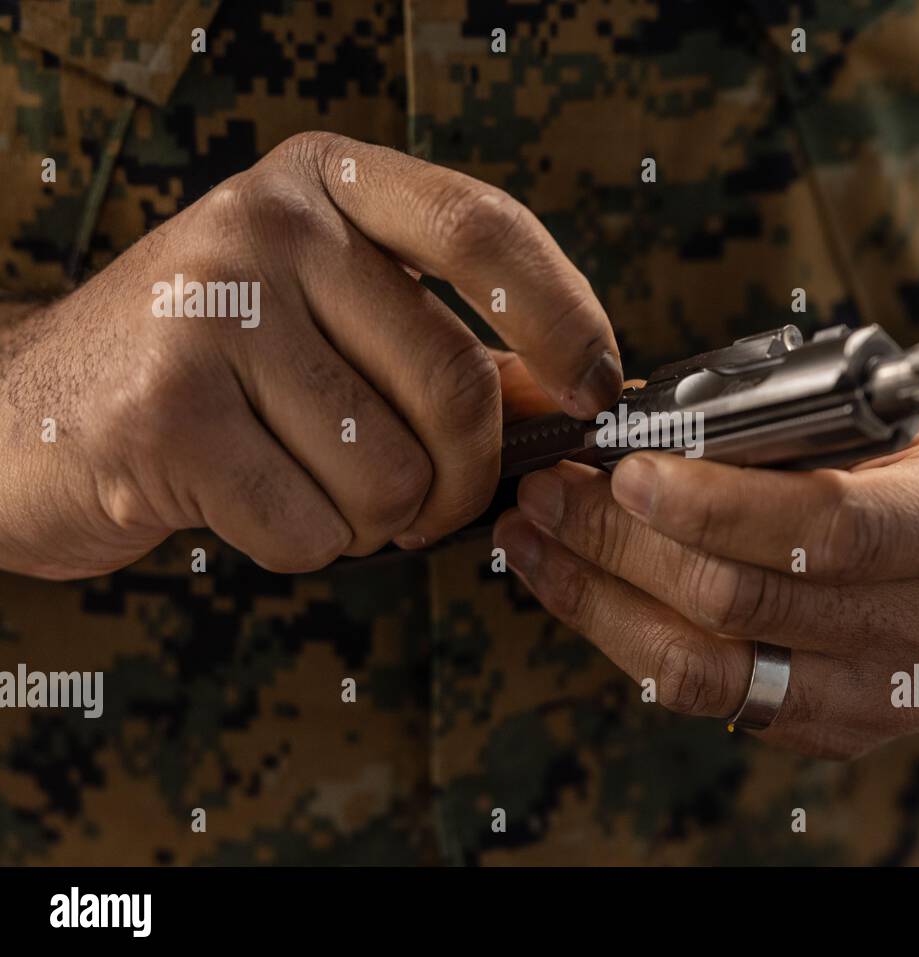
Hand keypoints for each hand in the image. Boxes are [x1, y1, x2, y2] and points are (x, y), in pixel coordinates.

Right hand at [0, 132, 621, 578]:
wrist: (26, 411)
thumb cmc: (211, 370)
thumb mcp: (331, 319)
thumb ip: (448, 345)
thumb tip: (570, 393)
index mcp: (326, 186)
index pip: (483, 230)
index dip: (564, 317)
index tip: (599, 391)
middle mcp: (269, 228)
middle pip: (456, 389)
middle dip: (461, 481)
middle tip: (429, 503)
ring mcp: (210, 312)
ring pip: (390, 475)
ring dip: (375, 521)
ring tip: (312, 486)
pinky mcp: (166, 413)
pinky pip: (310, 528)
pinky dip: (303, 546)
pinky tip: (251, 504)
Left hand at [492, 368, 918, 758]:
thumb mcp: (905, 406)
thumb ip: (795, 421)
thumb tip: (632, 419)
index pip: (833, 530)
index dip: (719, 505)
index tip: (627, 468)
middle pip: (751, 602)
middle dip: (626, 542)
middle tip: (549, 488)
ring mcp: (897, 696)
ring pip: (714, 669)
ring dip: (603, 598)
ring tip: (535, 537)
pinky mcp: (847, 730)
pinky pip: (715, 698)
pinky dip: (630, 640)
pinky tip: (578, 588)